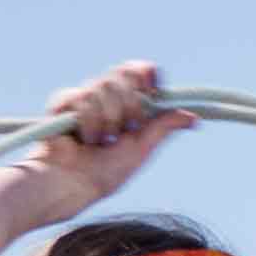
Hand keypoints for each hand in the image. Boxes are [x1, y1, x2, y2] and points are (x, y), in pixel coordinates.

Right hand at [4, 59, 190, 221]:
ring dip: (108, 121)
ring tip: (100, 141)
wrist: (74, 184)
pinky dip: (88, 123)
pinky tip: (83, 139)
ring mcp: (82, 98)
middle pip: (123, 74)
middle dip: (129, 106)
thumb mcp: (141, 149)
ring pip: (103, 86)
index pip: (136, 70)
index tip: (153, 88)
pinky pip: (81, 97)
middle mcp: (103, 96)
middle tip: (125, 130)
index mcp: (124, 104)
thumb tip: (193, 116)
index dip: (145, 73)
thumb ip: (162, 127)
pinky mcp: (62, 102)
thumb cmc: (104, 173)